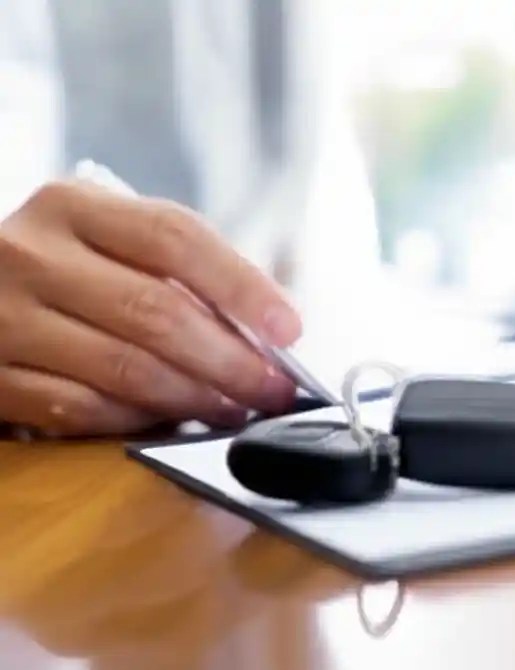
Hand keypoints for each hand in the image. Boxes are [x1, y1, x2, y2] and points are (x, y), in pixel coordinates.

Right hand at [0, 181, 301, 436]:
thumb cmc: (60, 271)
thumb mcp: (105, 243)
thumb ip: (177, 271)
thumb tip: (270, 330)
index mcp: (72, 206)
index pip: (174, 237)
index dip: (242, 286)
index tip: (290, 328)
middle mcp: (30, 254)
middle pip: (157, 311)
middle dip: (232, 360)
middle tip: (274, 389)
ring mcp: (1, 317)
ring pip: (125, 368)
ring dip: (196, 398)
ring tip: (235, 409)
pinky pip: (81, 409)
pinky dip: (138, 420)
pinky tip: (169, 421)